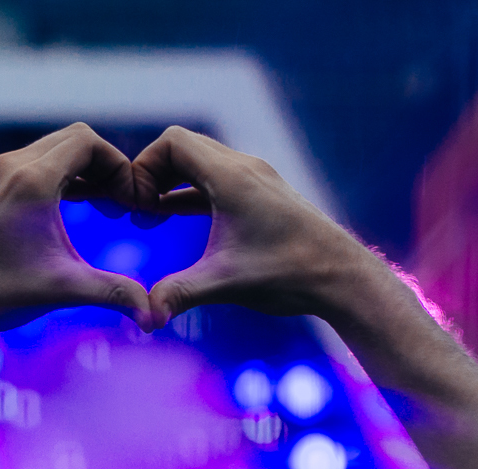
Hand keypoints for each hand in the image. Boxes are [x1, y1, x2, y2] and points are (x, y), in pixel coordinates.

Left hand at [0, 123, 151, 344]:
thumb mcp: (64, 290)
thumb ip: (115, 293)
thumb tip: (156, 316)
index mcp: (32, 180)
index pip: (88, 142)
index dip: (119, 166)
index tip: (130, 201)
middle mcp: (12, 166)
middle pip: (74, 139)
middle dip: (105, 166)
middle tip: (121, 203)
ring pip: (53, 149)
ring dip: (83, 169)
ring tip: (103, 205)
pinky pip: (35, 162)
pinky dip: (61, 175)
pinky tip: (74, 207)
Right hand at [129, 126, 386, 328]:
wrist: (341, 277)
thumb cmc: (289, 274)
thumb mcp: (226, 284)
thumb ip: (179, 293)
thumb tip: (145, 318)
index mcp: (232, 178)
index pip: (172, 142)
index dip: (143, 167)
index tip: (136, 206)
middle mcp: (244, 168)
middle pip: (182, 147)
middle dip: (152, 174)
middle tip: (136, 211)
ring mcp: (254, 178)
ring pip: (199, 161)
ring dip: (170, 181)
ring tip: (149, 215)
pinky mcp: (260, 193)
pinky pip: (213, 178)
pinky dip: (188, 190)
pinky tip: (171, 215)